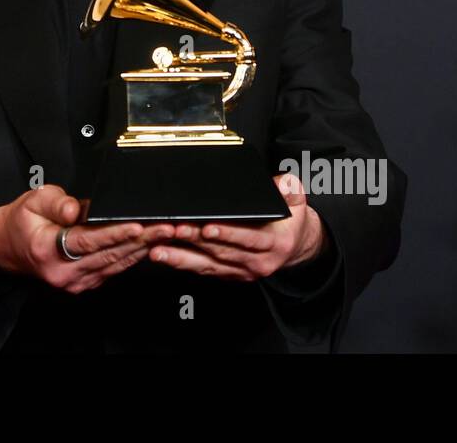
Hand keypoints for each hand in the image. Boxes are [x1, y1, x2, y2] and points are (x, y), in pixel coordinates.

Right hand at [0, 184, 176, 293]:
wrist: (6, 247)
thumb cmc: (21, 221)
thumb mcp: (33, 200)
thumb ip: (55, 201)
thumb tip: (75, 208)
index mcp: (48, 249)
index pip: (87, 241)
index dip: (114, 233)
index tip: (138, 225)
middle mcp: (63, 271)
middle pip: (108, 254)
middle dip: (141, 240)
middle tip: (167, 227)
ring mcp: (75, 281)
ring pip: (115, 264)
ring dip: (143, 249)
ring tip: (165, 234)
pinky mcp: (84, 284)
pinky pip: (112, 270)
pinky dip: (132, 257)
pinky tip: (149, 246)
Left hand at [145, 172, 324, 280]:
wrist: (295, 245)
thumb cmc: (290, 220)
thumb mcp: (297, 200)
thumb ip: (289, 189)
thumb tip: (280, 182)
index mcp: (274, 243)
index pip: (249, 239)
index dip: (227, 233)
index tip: (207, 227)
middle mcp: (258, 262)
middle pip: (222, 252)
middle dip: (195, 242)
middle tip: (174, 231)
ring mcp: (243, 271)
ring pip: (209, 265)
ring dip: (182, 257)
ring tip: (159, 250)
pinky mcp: (230, 275)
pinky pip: (205, 270)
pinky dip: (184, 264)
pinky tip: (165, 256)